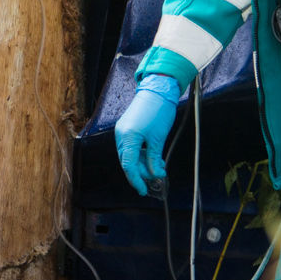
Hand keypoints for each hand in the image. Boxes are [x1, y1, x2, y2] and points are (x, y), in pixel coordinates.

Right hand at [115, 73, 179, 194]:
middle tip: (155, 179)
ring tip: (157, 167)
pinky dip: (140, 154)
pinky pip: (130, 146)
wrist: (158, 89)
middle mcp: (121, 135)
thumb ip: (154, 158)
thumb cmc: (159, 110)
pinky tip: (151, 157)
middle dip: (140, 172)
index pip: (129, 166)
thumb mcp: (158, 138)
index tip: (145, 190)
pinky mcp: (126, 127)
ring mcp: (122, 130)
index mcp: (128, 138)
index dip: (137, 180)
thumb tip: (155, 174)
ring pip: (129, 155)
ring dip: (141, 163)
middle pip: (127, 161)